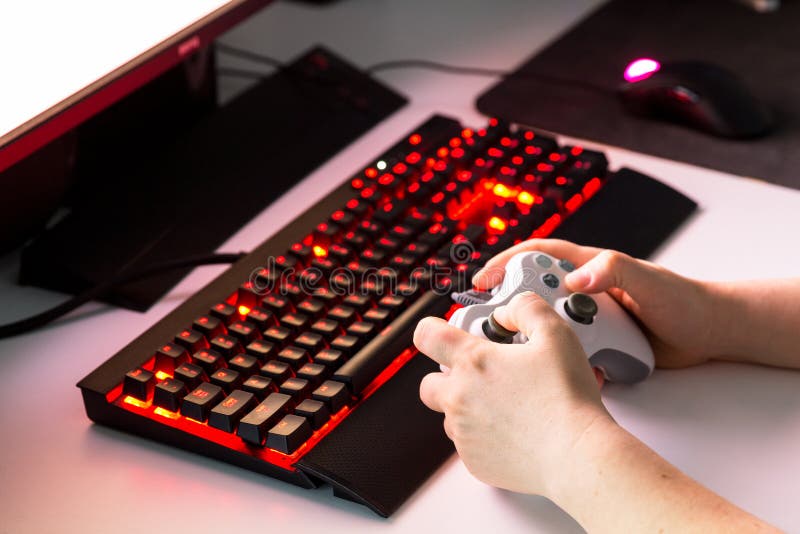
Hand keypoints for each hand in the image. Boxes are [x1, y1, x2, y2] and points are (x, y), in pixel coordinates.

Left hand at [414, 291, 612, 496]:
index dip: (432, 329)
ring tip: (505, 406)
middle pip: (429, 382)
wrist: (576, 455)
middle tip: (481, 377)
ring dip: (468, 408)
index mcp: (473, 363)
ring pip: (449, 416)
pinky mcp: (474, 461)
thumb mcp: (555, 334)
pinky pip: (468, 444)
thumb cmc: (566, 399)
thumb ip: (526, 309)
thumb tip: (508, 312)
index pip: (427, 335)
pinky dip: (483, 436)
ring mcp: (464, 432)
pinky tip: (513, 431)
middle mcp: (459, 398)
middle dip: (449, 377)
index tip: (443, 333)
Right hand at [472, 239, 718, 368]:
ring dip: (535, 342)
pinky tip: (564, 378)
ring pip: (549, 329)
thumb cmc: (683, 299)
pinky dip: (563, 365)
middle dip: (509, 308)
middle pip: (534, 295)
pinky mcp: (599, 345)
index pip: (538, 255)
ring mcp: (590, 319)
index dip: (506, 263)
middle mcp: (583, 292)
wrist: (709, 333)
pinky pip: (570, 354)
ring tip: (523, 358)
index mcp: (589, 268)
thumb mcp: (648, 281)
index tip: (482, 280)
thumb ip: (613, 271)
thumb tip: (575, 280)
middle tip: (491, 327)